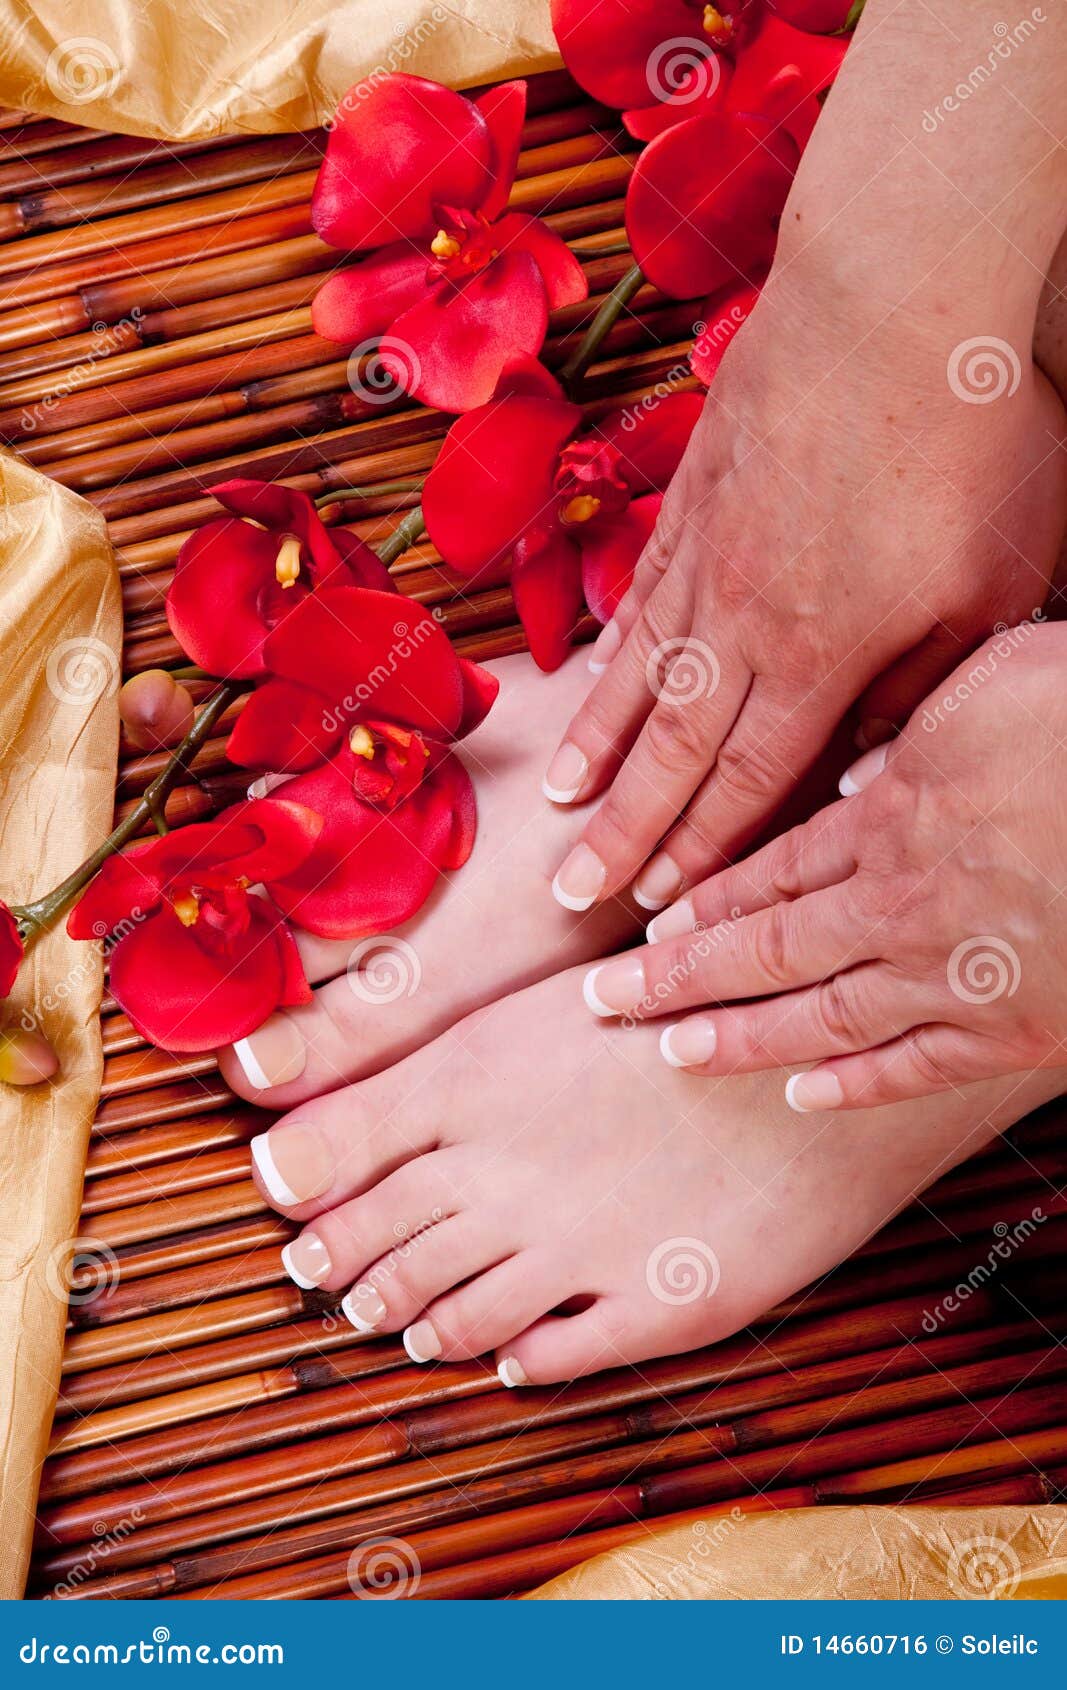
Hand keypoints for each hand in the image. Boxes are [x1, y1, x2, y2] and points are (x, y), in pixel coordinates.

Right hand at [544, 258, 1065, 913]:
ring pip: (639, 675)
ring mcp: (707, 552)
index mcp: (821, 656)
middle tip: (571, 894)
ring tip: (558, 802)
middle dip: (623, 830)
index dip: (697, 852)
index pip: (745, 782)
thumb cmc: (967, 433)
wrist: (893, 287)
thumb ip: (920, 686)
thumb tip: (866, 761)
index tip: (651, 905)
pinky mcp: (694, 491)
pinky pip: (642, 592)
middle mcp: (743, 619)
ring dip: (599, 749)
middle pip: (672, 749)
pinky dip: (612, 649)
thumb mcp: (990, 583)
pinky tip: (596, 675)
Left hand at [579, 621, 1066, 1108]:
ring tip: (673, 1053)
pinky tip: (805, 1094)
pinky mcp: (1015, 1031)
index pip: (770, 871)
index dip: (703, 901)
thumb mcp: (991, 680)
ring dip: (739, 1037)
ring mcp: (955, 977)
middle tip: (605, 1002)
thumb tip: (863, 766)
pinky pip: (913, 1068)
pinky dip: (854, 1084)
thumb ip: (912, 725)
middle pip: (766, 950)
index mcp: (893, 817)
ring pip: (819, 1018)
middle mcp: (902, 906)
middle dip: (677, 978)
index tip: (646, 925)